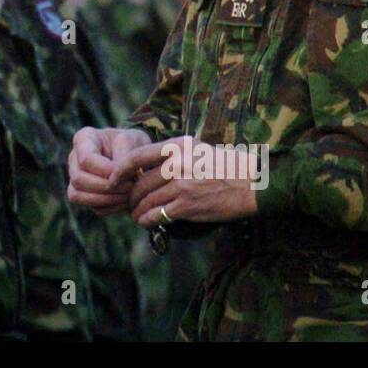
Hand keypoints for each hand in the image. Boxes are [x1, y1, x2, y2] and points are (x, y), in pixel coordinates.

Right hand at [67, 127, 150, 215]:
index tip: (126, 173)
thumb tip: (113, 179)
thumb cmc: (133, 144)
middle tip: (129, 186)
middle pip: (78, 179)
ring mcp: (77, 178)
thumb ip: (123, 155)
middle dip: (105, 187)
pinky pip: (92, 207)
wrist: (137, 157)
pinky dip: (111, 207)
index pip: (86, 159)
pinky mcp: (85, 195)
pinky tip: (126, 200)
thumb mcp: (132, 140)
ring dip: (106, 199)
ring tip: (128, 195)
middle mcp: (74, 158)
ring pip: (78, 196)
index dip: (106, 171)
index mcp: (84, 138)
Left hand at [109, 136, 258, 226]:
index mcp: (177, 146)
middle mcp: (176, 163)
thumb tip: (147, 165)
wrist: (253, 183)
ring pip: (146, 200)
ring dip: (137, 210)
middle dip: (130, 196)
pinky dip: (147, 220)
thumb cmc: (226, 166)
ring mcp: (181, 185)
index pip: (136, 156)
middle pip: (140, 183)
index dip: (120, 170)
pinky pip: (157, 215)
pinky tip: (146, 222)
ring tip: (136, 215)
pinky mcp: (188, 205)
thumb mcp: (198, 148)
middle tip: (128, 203)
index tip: (113, 179)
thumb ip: (173, 154)